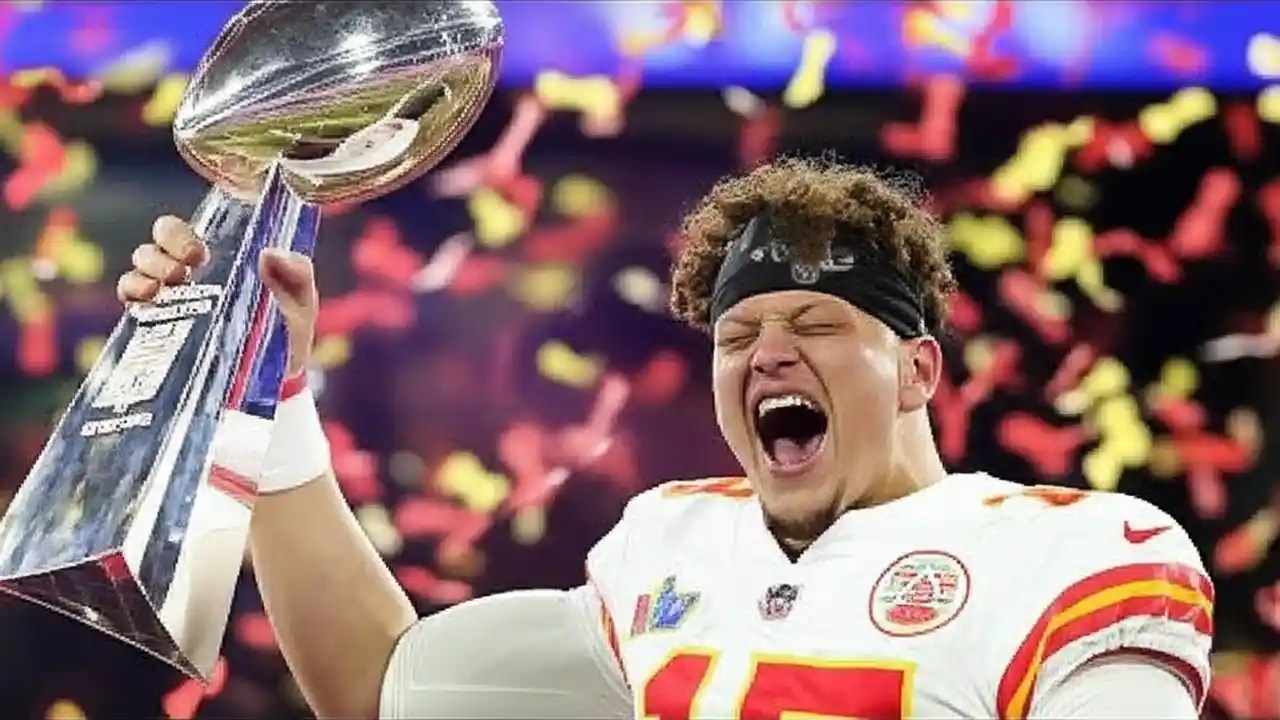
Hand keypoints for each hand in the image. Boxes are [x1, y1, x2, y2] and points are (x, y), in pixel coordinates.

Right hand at [116, 215, 318, 376]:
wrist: (276, 377)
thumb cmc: (288, 329)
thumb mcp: (300, 299)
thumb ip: (296, 273)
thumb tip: (270, 253)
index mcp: (225, 254)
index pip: (195, 226)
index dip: (184, 231)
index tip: (199, 253)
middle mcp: (194, 268)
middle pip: (162, 237)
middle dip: (168, 243)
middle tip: (188, 267)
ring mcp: (173, 292)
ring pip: (143, 261)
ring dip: (148, 265)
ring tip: (166, 285)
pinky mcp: (157, 319)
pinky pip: (130, 293)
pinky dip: (130, 289)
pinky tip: (145, 299)